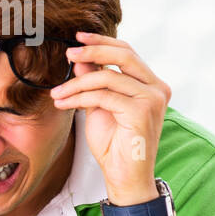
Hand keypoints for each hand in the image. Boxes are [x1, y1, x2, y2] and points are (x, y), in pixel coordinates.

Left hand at [49, 32, 171, 203]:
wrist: (124, 178)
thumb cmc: (114, 145)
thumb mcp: (99, 106)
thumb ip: (94, 81)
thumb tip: (82, 58)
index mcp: (151, 84)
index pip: (127, 53)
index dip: (102, 42)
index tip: (78, 38)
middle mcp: (157, 88)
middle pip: (123, 55)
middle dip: (93, 50)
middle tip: (69, 53)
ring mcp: (152, 99)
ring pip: (107, 76)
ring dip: (76, 83)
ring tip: (57, 92)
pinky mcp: (141, 111)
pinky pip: (102, 96)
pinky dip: (78, 97)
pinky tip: (63, 103)